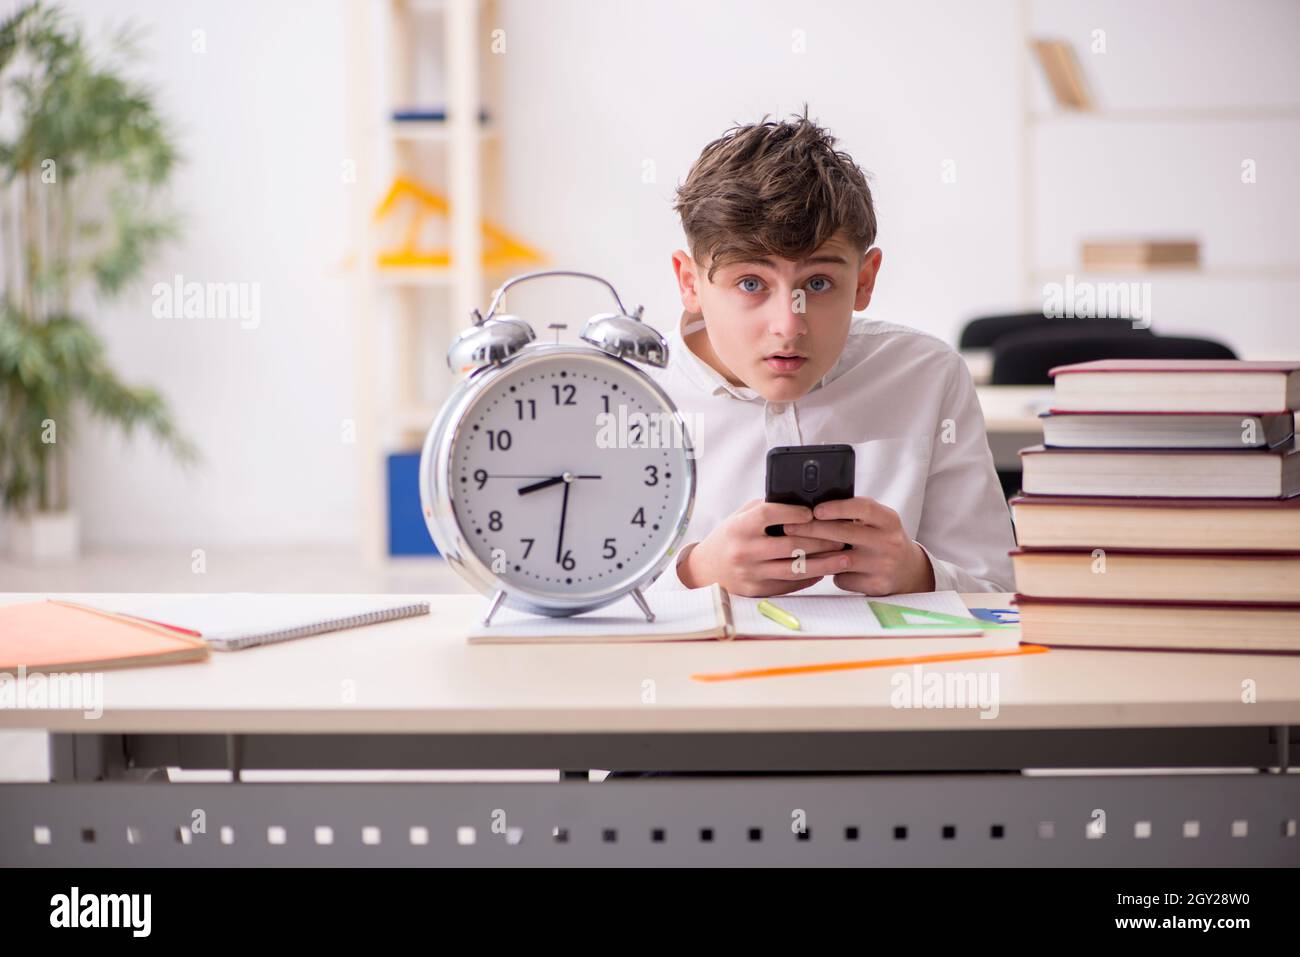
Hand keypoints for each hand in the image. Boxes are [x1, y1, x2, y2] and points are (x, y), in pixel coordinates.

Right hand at [678, 499, 848, 596]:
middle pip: (790, 544)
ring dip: (824, 563)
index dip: (793, 512)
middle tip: (843, 536)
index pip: (769, 515)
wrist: (707, 570)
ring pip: (796, 568)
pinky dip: (810, 577)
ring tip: (845, 558)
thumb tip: (803, 502)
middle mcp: (744, 551)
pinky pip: (790, 584)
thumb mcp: (741, 517)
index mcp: (739, 527)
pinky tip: (826, 570)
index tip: (812, 512)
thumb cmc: (730, 537)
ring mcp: (751, 573)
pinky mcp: (758, 591)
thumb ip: (767, 509)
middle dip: (822, 540)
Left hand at [782, 496, 935, 594]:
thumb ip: (854, 514)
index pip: (863, 508)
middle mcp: (889, 542)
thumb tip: (811, 508)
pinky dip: (831, 574)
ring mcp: (883, 565)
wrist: (908, 570)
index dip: (837, 508)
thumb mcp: (878, 522)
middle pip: (845, 534)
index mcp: (888, 520)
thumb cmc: (881, 538)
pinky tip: (825, 569)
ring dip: (815, 554)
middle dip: (812, 530)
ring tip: (795, 548)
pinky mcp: (876, 585)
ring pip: (840, 559)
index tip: (815, 509)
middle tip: (789, 528)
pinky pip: (843, 579)